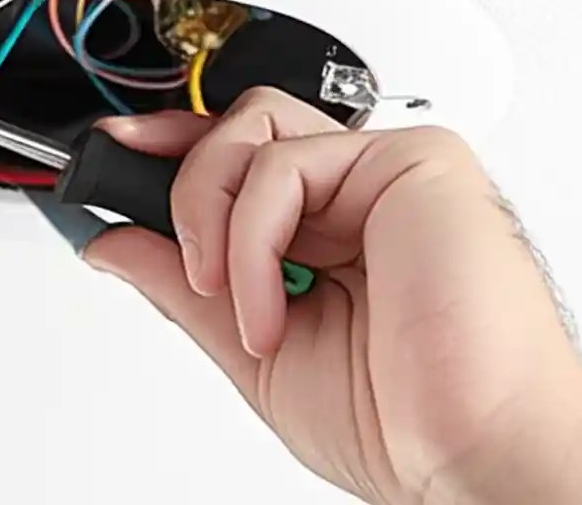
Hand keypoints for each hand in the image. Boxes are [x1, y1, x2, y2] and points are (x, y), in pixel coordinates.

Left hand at [83, 89, 581, 504]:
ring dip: (209, 215)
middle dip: (174, 168)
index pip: (238, 161)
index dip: (170, 152)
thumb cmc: (398, 418)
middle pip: (239, 127)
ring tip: (225, 296)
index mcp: (324, 233)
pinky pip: (285, 163)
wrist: (471, 454)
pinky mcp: (415, 161)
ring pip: (252, 130)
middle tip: (139, 213)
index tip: (110, 157)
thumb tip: (112, 241)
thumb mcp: (249, 348)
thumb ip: (182, 286)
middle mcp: (354, 196)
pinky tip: (266, 306)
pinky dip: (250, 238)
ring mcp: (384, 174)